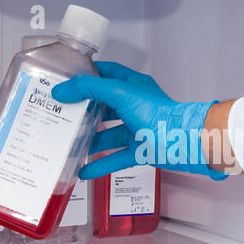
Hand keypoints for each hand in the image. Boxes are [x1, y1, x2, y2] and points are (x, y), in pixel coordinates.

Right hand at [51, 61, 225, 178]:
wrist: (181, 141)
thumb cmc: (157, 113)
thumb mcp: (119, 93)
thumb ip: (90, 89)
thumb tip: (63, 90)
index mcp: (131, 86)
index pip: (106, 74)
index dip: (87, 75)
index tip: (67, 80)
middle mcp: (133, 105)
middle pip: (103, 106)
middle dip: (83, 111)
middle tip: (62, 113)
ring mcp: (136, 128)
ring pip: (107, 134)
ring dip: (89, 140)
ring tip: (69, 143)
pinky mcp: (139, 150)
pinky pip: (115, 157)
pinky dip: (99, 164)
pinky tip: (83, 170)